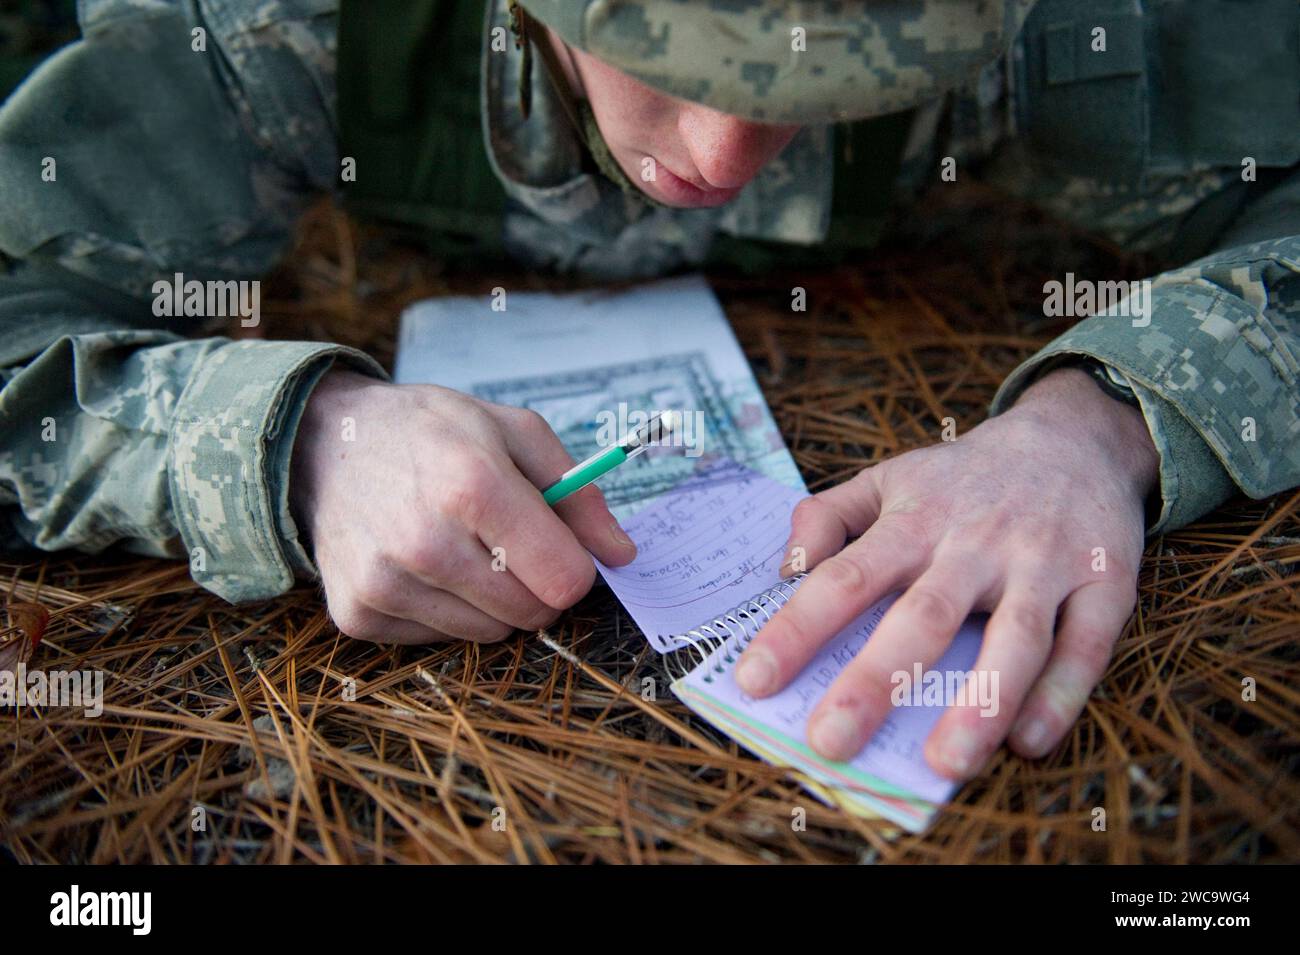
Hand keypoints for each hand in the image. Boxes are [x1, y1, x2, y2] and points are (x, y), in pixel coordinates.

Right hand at [289, 371, 635, 642]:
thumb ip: (578, 492)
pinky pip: (439, 639)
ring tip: (459, 545)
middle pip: (532, 613)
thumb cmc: (430, 432)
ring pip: (489, 632)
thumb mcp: (513, 431)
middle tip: (508, 542)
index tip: (557, 542)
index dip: (575, 565)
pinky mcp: (357, 614)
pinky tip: (421, 564)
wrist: (324, 444)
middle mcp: (424, 541)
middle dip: (536, 583)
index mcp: (472, 485)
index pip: (565, 579)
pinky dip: (444, 610)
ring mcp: (385, 583)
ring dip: (490, 599)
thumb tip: (621, 554)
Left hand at [734, 366, 1158, 777]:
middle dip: (875, 680)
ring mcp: (1042, 564)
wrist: (1075, 437)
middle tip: (831, 741)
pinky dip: (1062, 694)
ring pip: (1013, 638)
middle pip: (921, 617)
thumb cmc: (963, 479)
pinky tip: (1029, 741)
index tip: (753, 682)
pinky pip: (1085, 645)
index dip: (796, 630)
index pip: (843, 580)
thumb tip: (785, 568)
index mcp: (913, 522)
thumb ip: (828, 516)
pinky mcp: (1104, 583)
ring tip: (945, 763)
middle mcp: (974, 545)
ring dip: (981, 701)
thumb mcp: (889, 477)